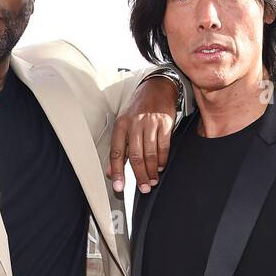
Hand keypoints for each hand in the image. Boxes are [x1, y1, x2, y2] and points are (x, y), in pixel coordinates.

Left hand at [107, 75, 178, 194]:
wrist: (157, 88)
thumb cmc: (139, 109)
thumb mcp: (124, 125)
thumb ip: (119, 150)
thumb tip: (110, 172)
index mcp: (121, 125)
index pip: (116, 153)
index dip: (117, 172)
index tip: (118, 187)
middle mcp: (134, 124)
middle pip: (135, 156)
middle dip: (139, 176)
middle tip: (144, 188)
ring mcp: (150, 123)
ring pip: (150, 154)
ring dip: (151, 171)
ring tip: (152, 180)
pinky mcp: (165, 123)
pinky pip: (163, 146)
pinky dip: (162, 160)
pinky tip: (160, 166)